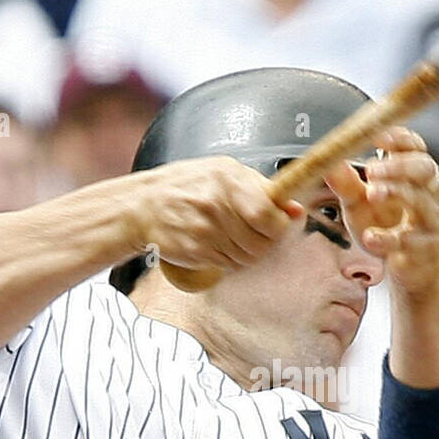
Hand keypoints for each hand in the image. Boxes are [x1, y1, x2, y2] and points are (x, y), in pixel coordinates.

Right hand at [126, 156, 302, 276]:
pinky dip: (229, 260)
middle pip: (261, 242)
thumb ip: (262, 190)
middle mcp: (215, 205)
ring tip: (232, 237)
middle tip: (255, 233)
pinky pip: (229, 265)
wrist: (143, 206)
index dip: (278, 226)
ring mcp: (204, 231)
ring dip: (247, 253)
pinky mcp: (196, 252)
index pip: (267, 215)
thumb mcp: (224, 173)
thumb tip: (295, 209)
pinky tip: (217, 244)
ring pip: (248, 258)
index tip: (277, 224)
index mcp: (227, 179)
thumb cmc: (186, 186)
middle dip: (265, 242)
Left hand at [324, 128, 438, 297]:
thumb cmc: (387, 228)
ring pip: (420, 201)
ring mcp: (429, 221)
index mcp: (414, 175)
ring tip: (372, 193)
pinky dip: (387, 238)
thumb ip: (344, 182)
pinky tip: (371, 236)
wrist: (409, 268)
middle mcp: (428, 194)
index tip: (377, 136)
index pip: (415, 148)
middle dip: (398, 165)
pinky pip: (408, 240)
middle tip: (371, 169)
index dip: (399, 139)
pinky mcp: (423, 249)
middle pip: (425, 168)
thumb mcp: (359, 203)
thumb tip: (326, 159)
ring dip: (396, 193)